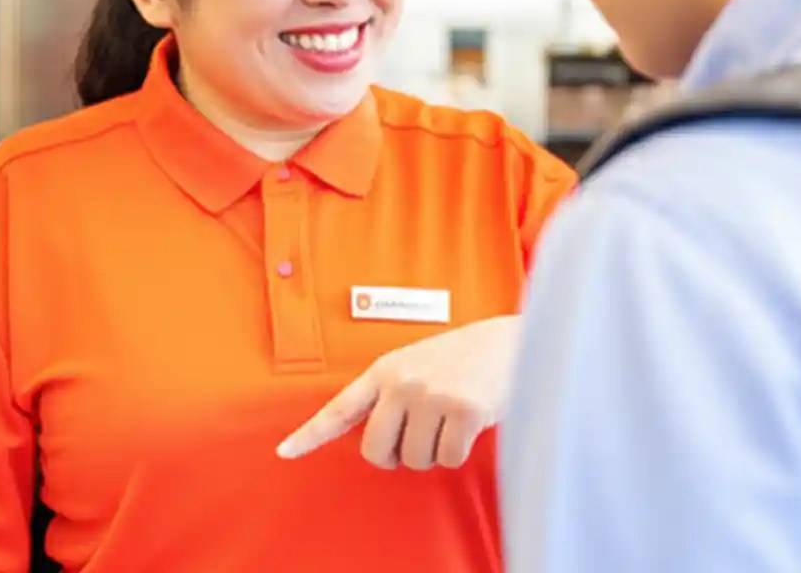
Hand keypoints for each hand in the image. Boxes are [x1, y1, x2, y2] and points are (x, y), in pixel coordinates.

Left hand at [276, 315, 521, 470]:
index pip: (340, 407)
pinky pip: (448, 458)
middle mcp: (403, 382)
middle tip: (420, 438)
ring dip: (435, 451)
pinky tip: (472, 422)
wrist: (515, 341)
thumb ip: (392, 393)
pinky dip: (460, 451)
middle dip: (397, 456)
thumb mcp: (418, 363)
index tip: (284, 453)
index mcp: (386, 370)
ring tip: (453, 418)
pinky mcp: (463, 410)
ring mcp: (432, 396)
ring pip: (415, 460)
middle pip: (376, 451)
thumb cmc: (466, 358)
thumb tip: (378, 444)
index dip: (310, 434)